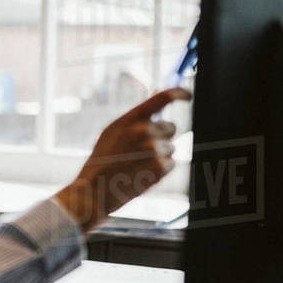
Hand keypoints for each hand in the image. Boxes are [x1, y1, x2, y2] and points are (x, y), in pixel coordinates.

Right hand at [54, 88, 190, 232]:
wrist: (95, 190)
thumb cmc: (103, 161)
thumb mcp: (113, 132)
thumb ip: (136, 115)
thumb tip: (157, 93)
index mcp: (130, 118)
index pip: (162, 97)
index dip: (179, 93)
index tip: (187, 96)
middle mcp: (143, 130)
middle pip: (171, 127)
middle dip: (162, 137)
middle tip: (143, 150)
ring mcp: (153, 149)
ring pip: (171, 147)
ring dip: (159, 156)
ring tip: (137, 165)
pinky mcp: (160, 167)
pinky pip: (171, 163)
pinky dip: (160, 170)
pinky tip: (142, 174)